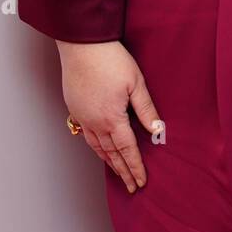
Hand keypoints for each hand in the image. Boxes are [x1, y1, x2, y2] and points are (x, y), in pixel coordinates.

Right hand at [56, 39, 162, 191]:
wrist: (81, 44)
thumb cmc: (110, 59)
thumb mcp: (136, 82)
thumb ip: (146, 109)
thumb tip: (157, 130)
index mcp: (112, 118)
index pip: (127, 150)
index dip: (135, 167)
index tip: (141, 182)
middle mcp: (95, 122)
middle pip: (112, 154)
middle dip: (123, 171)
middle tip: (131, 186)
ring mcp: (82, 116)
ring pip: (97, 147)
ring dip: (109, 162)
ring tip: (118, 173)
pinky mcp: (75, 108)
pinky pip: (86, 135)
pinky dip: (96, 147)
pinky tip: (100, 149)